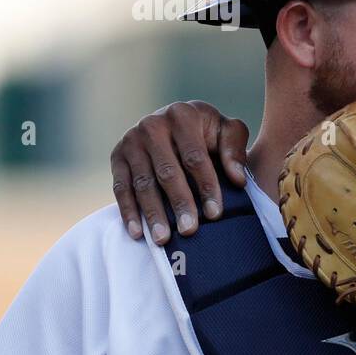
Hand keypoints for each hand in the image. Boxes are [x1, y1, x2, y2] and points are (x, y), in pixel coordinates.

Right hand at [110, 101, 248, 244]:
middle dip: (179, 203)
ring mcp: (131, 141)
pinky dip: (128, 211)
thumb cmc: (207, 131)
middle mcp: (152, 125)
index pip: (195, 157)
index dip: (206, 186)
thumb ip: (234, 150)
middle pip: (167, 172)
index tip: (215, 214)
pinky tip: (138, 232)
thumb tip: (238, 180)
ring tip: (163, 239)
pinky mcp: (117, 156)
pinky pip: (120, 187)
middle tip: (189, 230)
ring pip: (143, 183)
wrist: (174, 121)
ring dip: (152, 213)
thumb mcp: (227, 130)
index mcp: (182, 115)